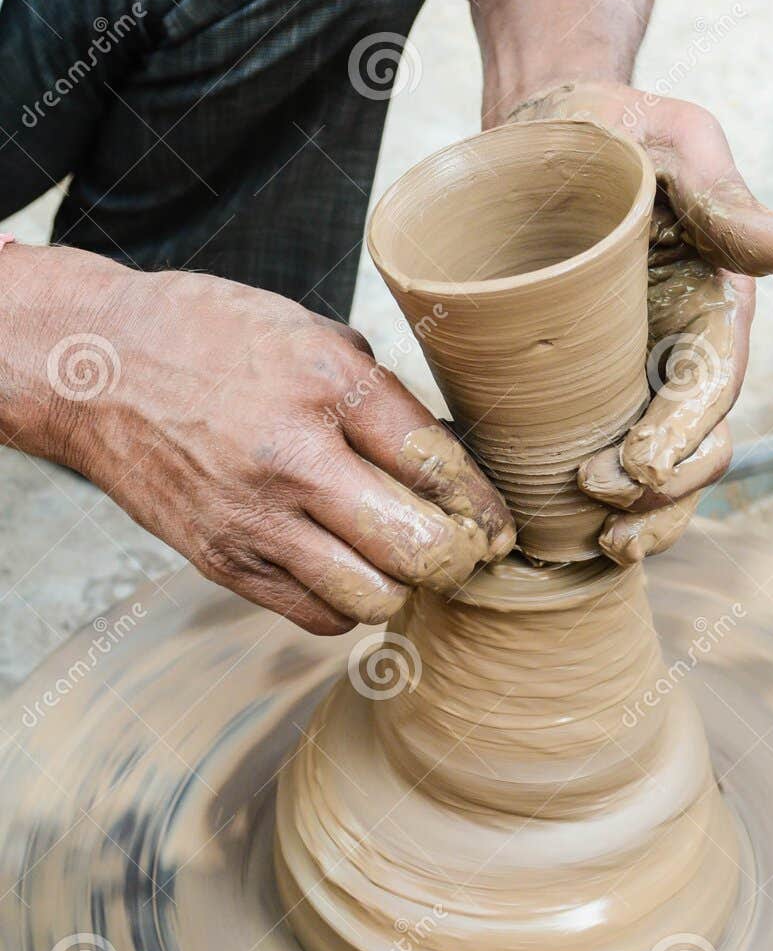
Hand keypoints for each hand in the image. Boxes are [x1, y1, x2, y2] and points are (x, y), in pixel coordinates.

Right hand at [15, 254, 513, 633]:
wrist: (97, 368)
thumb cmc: (212, 340)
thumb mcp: (311, 334)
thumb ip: (382, 400)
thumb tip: (451, 465)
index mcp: (329, 384)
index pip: (441, 466)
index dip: (484, 508)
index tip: (497, 526)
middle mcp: (296, 457)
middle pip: (420, 548)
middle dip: (456, 557)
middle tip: (457, 550)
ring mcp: (255, 517)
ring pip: (374, 598)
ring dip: (400, 587)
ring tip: (395, 561)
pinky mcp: (223, 560)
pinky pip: (317, 616)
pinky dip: (346, 604)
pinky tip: (343, 570)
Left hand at [507, 81, 772, 562]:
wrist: (534, 132)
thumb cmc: (606, 128)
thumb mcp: (666, 141)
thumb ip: (721, 197)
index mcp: (713, 302)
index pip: (714, 387)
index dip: (684, 437)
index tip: (639, 466)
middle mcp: (683, 352)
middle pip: (698, 447)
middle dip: (659, 492)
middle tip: (596, 497)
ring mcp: (637, 379)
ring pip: (663, 473)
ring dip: (641, 518)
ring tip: (599, 544)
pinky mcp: (587, 392)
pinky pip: (604, 458)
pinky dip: (595, 507)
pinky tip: (566, 536)